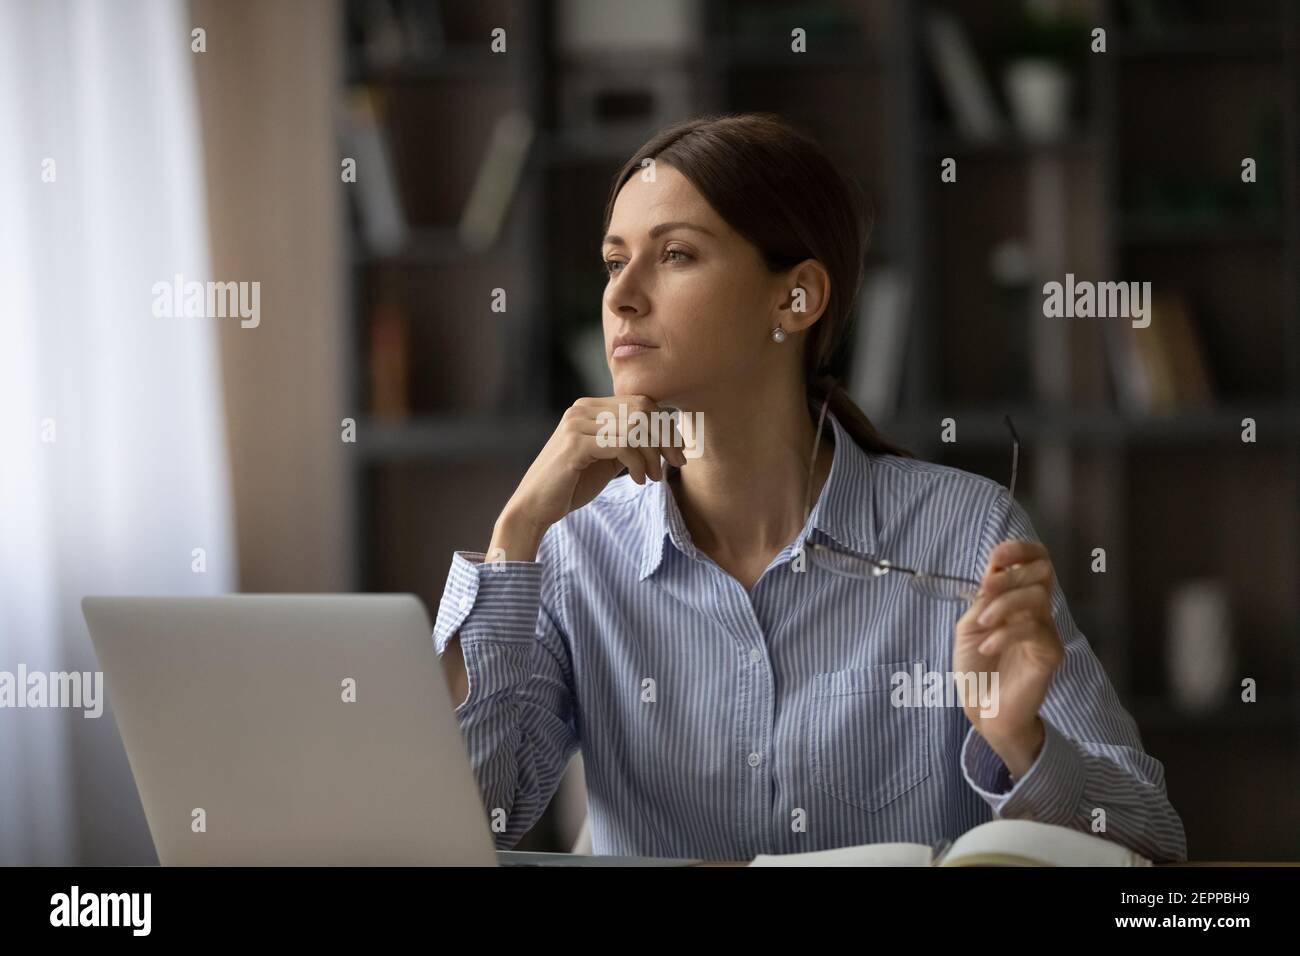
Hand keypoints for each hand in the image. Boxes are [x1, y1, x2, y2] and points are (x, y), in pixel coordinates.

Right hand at [500, 395, 688, 542]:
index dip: (666, 426)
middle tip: (674, 464)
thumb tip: (665, 437)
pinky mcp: (575, 444)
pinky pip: (622, 445)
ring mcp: (577, 424)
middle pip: (643, 409)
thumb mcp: (608, 458)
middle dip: (665, 438)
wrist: (535, 506)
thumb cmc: (573, 484)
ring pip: (635, 426)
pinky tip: (637, 480)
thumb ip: (630, 443)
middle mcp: (582, 408)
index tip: (677, 454)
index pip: (642, 402)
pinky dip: (637, 463)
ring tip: (652, 477)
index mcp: (590, 407)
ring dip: (652, 454)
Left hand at [952, 539, 1064, 778]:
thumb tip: (993, 576)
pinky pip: (1034, 629)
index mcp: (1017, 601)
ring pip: (1037, 597)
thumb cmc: (976, 670)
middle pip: (1042, 571)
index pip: (1037, 561)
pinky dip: (1005, 633)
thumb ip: (983, 600)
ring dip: (1003, 605)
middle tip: (985, 594)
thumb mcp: (970, 627)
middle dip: (1009, 576)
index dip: (1020, 549)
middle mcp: (1037, 613)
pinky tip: (988, 647)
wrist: (983, 711)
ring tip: (982, 626)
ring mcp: (1046, 633)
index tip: (996, 558)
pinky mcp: (1049, 654)